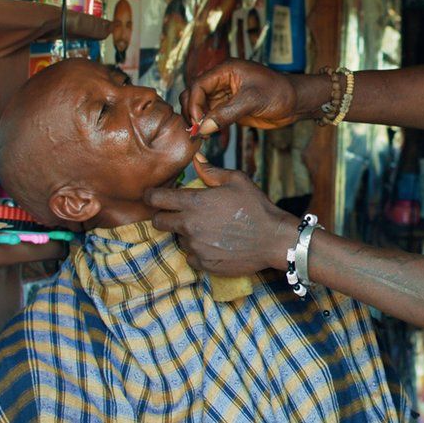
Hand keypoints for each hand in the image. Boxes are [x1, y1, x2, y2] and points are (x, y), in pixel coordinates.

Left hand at [146, 154, 296, 274]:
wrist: (273, 239)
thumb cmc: (256, 207)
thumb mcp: (237, 180)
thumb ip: (210, 171)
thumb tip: (195, 160)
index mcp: (195, 203)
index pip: (157, 199)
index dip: (150, 195)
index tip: (151, 196)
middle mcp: (189, 226)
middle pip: (159, 222)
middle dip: (163, 216)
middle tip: (178, 213)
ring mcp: (195, 247)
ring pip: (178, 239)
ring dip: (187, 233)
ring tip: (209, 229)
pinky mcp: (203, 264)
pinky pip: (191, 256)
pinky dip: (198, 250)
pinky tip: (215, 244)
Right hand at [181, 59, 321, 136]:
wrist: (296, 102)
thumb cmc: (280, 92)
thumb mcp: (252, 101)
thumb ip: (226, 113)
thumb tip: (203, 128)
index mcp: (225, 70)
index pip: (198, 84)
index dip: (195, 103)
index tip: (198, 121)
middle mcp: (222, 80)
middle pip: (194, 94)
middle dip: (192, 111)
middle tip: (196, 130)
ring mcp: (225, 94)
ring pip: (200, 106)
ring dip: (198, 120)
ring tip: (201, 136)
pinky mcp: (230, 108)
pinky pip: (211, 115)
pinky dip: (206, 125)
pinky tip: (207, 136)